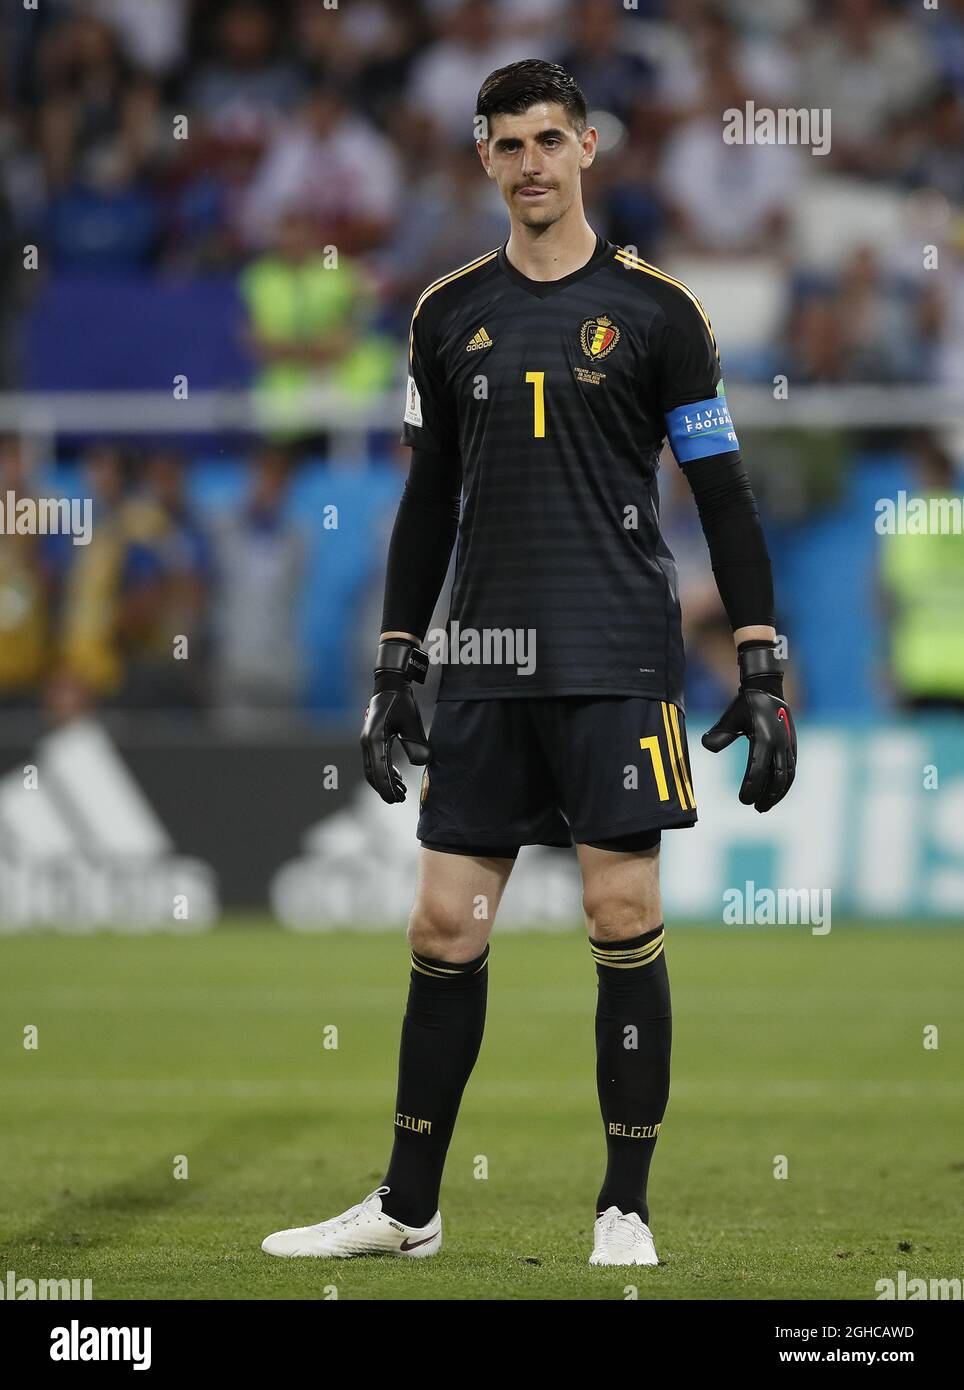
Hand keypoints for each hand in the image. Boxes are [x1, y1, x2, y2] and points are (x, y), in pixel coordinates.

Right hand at [360, 640, 430, 803]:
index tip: (396, 799)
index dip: (387, 787)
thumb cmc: (402, 702)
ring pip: (372, 769)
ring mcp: (367, 741)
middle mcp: (367, 742)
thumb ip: (416, 743)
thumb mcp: (412, 722)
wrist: (390, 686)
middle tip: (399, 800)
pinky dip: (384, 771)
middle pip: (372, 773)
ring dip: (385, 781)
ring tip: (401, 792)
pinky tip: (398, 777)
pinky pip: (375, 761)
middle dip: (385, 788)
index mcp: (375, 739)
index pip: (379, 769)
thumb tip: (421, 763)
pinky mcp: (371, 740)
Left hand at [702, 642, 796, 812]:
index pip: (758, 770)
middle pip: (778, 778)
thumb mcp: (730, 717)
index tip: (743, 800)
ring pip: (788, 776)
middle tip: (756, 808)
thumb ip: (719, 734)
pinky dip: (785, 784)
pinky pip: (791, 769)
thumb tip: (706, 746)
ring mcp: (789, 745)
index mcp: (764, 738)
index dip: (751, 787)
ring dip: (778, 794)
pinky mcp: (792, 746)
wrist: (767, 689)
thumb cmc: (744, 705)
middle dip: (768, 796)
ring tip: (765, 806)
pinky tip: (774, 793)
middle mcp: (780, 743)